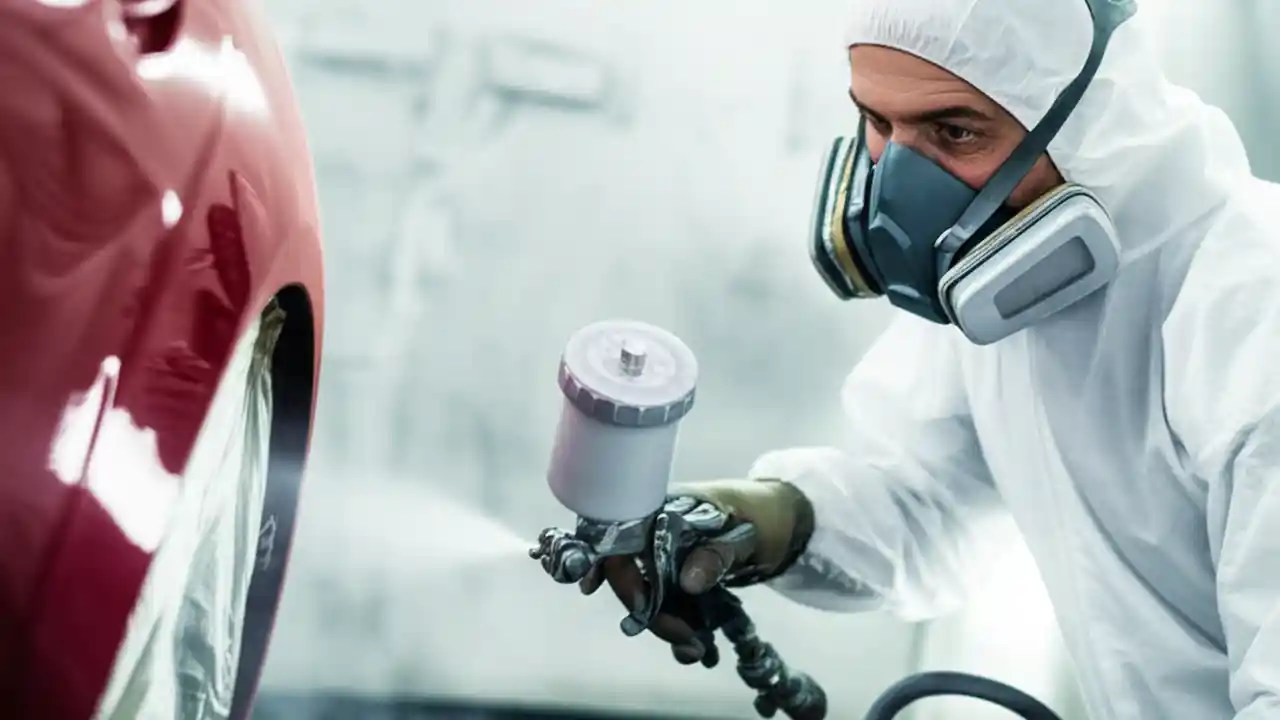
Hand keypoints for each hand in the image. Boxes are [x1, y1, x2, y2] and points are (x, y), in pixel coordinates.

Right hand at [578, 478, 814, 665]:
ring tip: (698, 651)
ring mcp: (670, 559)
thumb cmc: (764, 516)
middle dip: (656, 615)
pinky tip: (702, 649)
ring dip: (670, 628)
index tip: (640, 608)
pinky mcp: (684, 580)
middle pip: (637, 578)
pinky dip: (683, 629)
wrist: (788, 521)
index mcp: (664, 512)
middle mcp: (658, 535)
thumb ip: (716, 554)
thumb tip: (687, 583)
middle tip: (687, 640)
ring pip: (655, 598)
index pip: (624, 543)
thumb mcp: (745, 533)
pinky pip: (674, 606)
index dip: (621, 575)